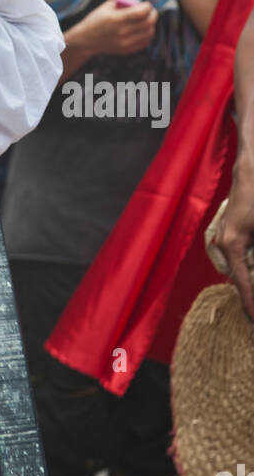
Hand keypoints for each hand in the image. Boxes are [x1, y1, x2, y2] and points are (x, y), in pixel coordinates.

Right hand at [78, 0, 157, 55]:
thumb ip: (122, 3)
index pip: (141, 12)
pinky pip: (144, 42)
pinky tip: (144, 30)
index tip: (147, 4)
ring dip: (151, 25)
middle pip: (148, 23)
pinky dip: (147, 35)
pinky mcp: (126, 50)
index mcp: (116, 19)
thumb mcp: (106, 7)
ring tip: (148, 20)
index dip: (148, 6)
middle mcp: (122, 32)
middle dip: (153, 15)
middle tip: (152, 11)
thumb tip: (137, 3)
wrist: (86, 39)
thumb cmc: (96, 20)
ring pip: (149, 33)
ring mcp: (125, 42)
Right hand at [213, 158, 253, 321]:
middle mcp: (223, 244)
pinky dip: (248, 268)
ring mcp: (223, 238)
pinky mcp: (229, 233)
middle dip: (249, 293)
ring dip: (248, 279)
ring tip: (253, 299)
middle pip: (239, 278)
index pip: (242, 284)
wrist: (249, 171)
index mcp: (232, 246)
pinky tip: (251, 273)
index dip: (250, 304)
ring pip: (239, 268)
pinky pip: (239, 258)